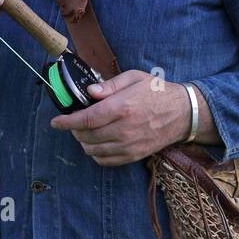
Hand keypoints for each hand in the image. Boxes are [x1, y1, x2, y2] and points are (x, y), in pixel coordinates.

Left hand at [49, 69, 196, 164]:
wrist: (182, 113)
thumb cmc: (157, 92)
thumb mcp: (134, 78)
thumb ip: (110, 85)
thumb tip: (89, 93)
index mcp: (122, 107)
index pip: (86, 119)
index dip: (67, 122)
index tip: (55, 122)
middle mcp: (124, 129)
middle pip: (87, 136)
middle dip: (74, 130)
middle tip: (74, 122)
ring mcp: (130, 145)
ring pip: (94, 150)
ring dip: (83, 143)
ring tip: (85, 132)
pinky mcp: (134, 155)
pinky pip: (106, 161)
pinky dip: (96, 154)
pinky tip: (97, 144)